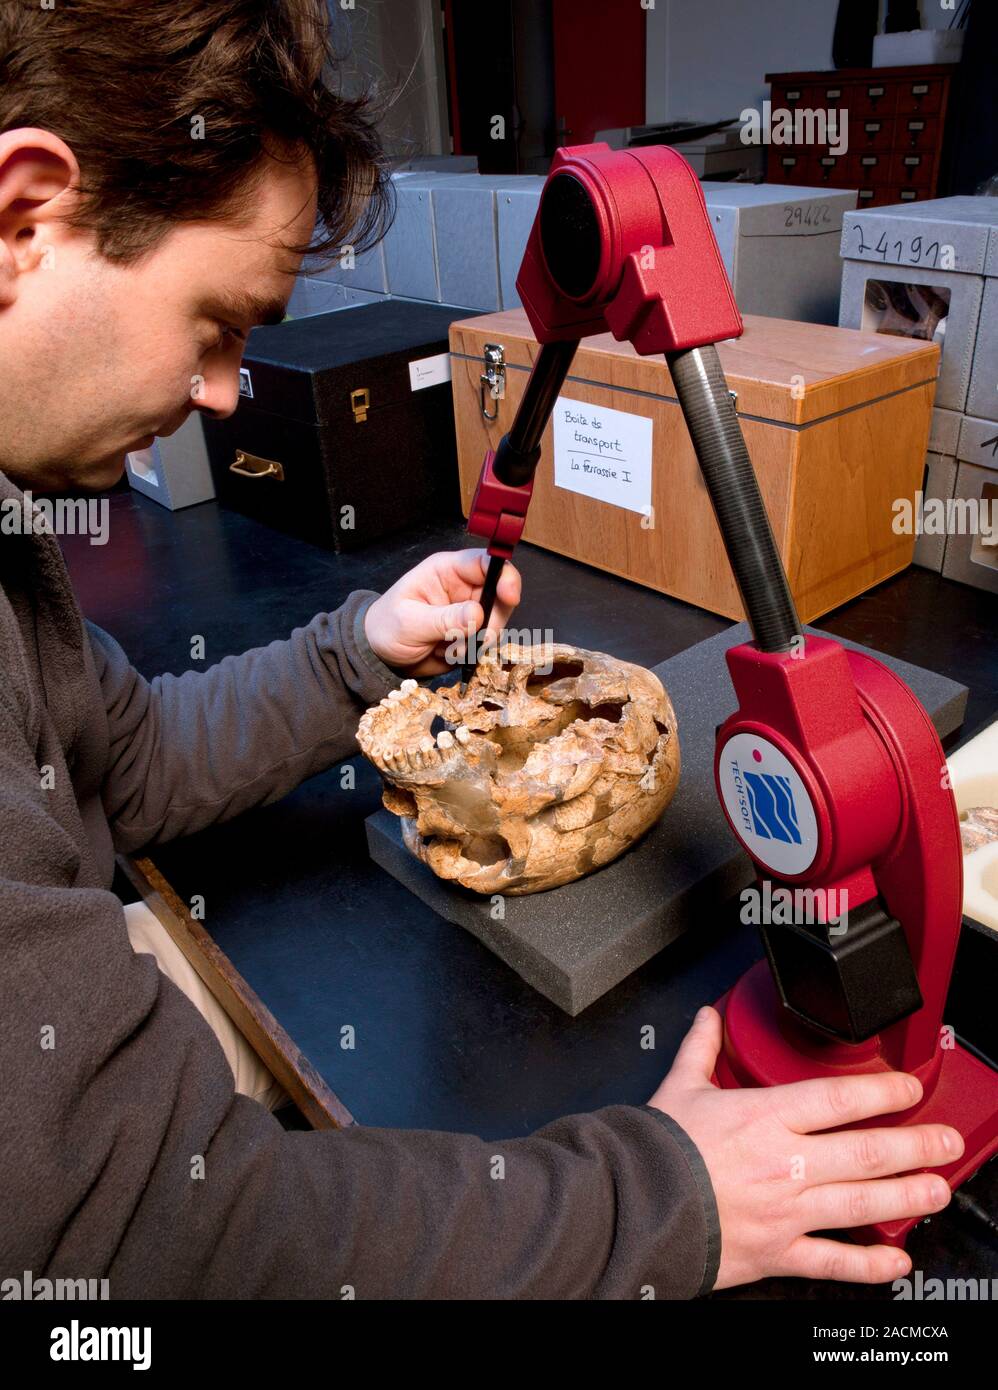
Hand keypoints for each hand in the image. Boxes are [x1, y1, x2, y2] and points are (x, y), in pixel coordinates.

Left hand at [363, 548, 521, 677]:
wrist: (380, 655)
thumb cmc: (387, 627)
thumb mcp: (410, 622)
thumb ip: (444, 619)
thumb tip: (477, 614)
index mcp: (446, 571)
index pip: (485, 563)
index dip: (503, 576)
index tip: (509, 597)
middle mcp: (463, 587)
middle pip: (500, 594)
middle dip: (494, 619)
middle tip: (475, 638)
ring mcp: (469, 610)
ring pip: (497, 621)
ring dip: (479, 639)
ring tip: (449, 647)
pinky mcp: (471, 631)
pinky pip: (487, 641)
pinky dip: (473, 651)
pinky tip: (449, 652)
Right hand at [649, 1007, 963, 1289]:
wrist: (632, 1203)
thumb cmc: (655, 1149)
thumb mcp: (680, 1087)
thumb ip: (700, 1049)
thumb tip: (706, 1017)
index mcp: (764, 1117)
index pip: (838, 1099)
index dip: (882, 1094)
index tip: (909, 1091)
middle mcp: (784, 1162)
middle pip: (866, 1152)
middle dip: (915, 1146)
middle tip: (945, 1142)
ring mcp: (786, 1210)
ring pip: (861, 1203)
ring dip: (907, 1196)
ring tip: (938, 1189)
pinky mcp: (777, 1252)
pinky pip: (832, 1261)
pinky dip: (869, 1264)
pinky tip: (897, 1260)